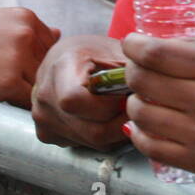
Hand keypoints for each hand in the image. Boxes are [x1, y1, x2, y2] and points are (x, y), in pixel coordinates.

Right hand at [0, 7, 59, 107]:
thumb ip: (24, 27)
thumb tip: (59, 34)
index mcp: (25, 16)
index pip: (51, 44)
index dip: (35, 59)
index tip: (16, 67)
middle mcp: (25, 33)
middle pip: (47, 64)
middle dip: (32, 75)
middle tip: (9, 82)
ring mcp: (18, 57)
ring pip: (39, 83)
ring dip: (27, 91)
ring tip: (4, 91)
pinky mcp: (7, 82)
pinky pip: (27, 100)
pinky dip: (19, 105)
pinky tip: (1, 100)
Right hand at [31, 33, 128, 148]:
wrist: (63, 58)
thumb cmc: (92, 52)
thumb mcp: (113, 49)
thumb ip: (131, 69)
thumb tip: (152, 92)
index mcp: (59, 68)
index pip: (76, 100)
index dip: (109, 105)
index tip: (127, 95)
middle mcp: (45, 96)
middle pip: (90, 130)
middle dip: (120, 122)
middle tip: (137, 108)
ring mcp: (43, 118)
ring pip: (91, 142)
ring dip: (115, 131)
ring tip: (124, 110)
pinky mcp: (46, 134)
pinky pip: (83, 145)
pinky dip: (102, 137)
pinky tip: (107, 118)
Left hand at [121, 33, 194, 181]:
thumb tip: (166, 44)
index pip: (156, 53)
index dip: (134, 45)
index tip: (132, 42)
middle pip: (141, 80)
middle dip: (131, 71)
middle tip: (136, 70)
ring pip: (140, 113)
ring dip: (135, 103)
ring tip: (145, 99)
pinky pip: (149, 146)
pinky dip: (140, 133)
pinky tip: (149, 125)